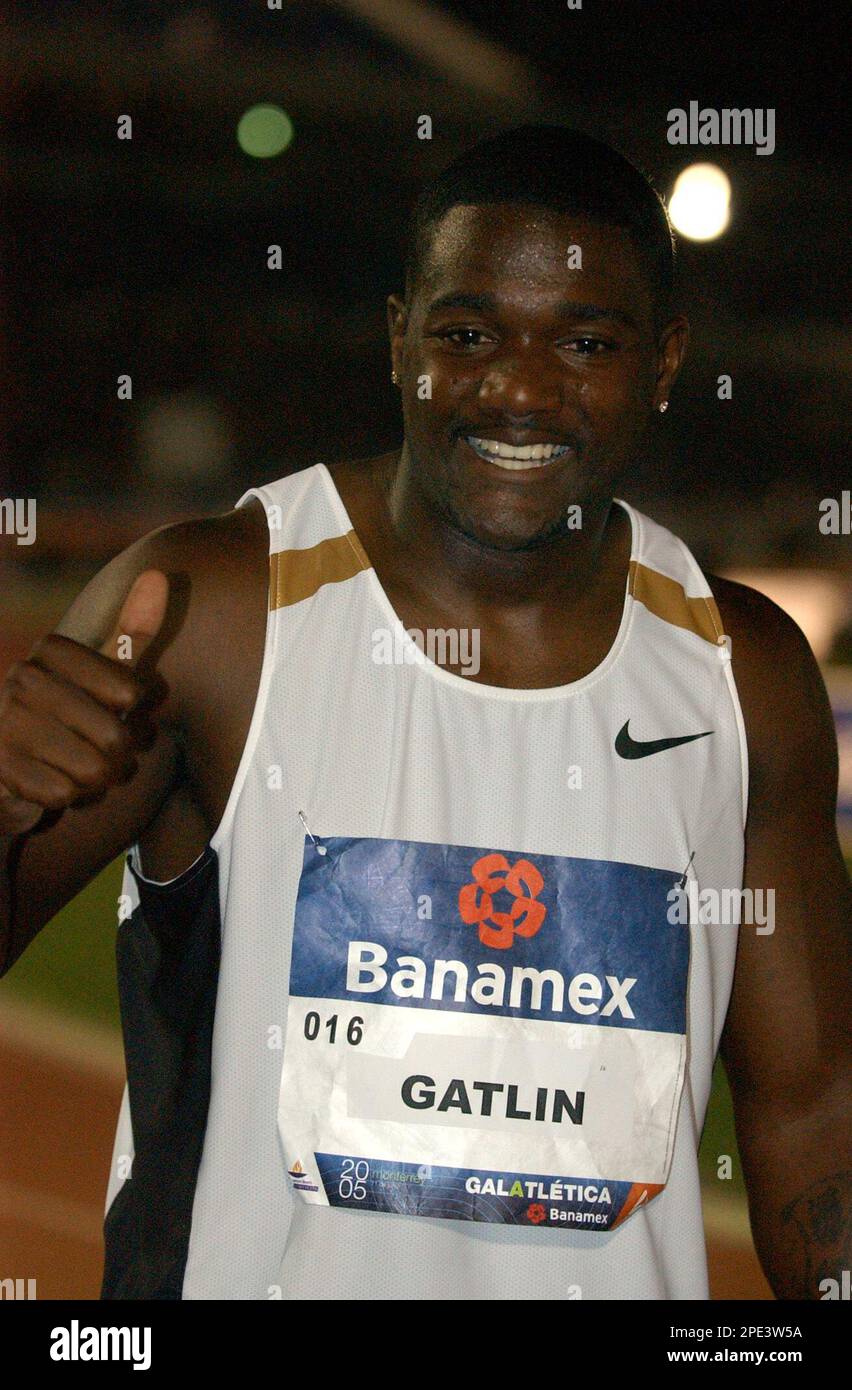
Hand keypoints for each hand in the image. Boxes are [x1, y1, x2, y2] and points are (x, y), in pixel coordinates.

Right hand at [0, 570, 168, 834]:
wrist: (6, 766)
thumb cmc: (68, 716)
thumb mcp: (103, 674)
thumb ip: (131, 632)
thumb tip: (157, 574)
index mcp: (51, 649)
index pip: (133, 692)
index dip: (136, 714)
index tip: (116, 711)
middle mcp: (22, 676)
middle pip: (117, 737)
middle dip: (120, 757)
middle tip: (103, 752)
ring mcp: (5, 720)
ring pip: (93, 771)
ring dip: (96, 782)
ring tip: (78, 769)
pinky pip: (63, 794)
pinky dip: (67, 799)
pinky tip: (53, 784)